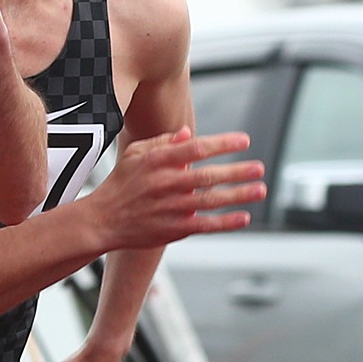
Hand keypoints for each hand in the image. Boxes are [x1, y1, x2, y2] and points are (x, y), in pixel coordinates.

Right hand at [89, 127, 265, 248]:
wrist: (102, 220)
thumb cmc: (120, 184)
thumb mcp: (135, 155)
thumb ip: (162, 142)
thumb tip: (189, 133)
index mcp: (157, 162)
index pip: (195, 149)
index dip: (222, 144)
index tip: (244, 141)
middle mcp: (165, 184)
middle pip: (207, 176)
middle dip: (236, 171)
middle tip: (258, 167)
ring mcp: (170, 208)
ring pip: (210, 201)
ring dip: (238, 195)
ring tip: (260, 189)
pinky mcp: (173, 228)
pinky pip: (205, 225)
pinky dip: (225, 222)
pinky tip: (243, 217)